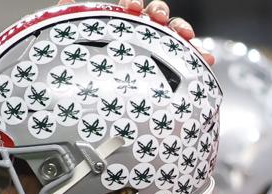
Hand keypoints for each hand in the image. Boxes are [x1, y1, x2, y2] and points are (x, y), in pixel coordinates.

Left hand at [56, 0, 214, 63]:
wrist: (96, 104)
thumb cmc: (89, 65)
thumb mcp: (80, 41)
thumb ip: (75, 18)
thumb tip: (65, 2)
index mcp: (120, 24)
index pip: (130, 7)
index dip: (132, 4)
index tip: (130, 6)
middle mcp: (140, 34)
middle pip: (155, 15)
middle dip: (159, 14)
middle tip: (158, 19)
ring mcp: (156, 50)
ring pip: (174, 34)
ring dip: (182, 31)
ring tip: (186, 37)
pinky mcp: (169, 69)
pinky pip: (186, 59)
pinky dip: (198, 57)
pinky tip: (205, 59)